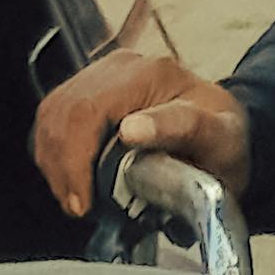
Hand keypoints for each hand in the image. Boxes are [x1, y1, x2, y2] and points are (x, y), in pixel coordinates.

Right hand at [34, 33, 246, 226]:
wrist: (223, 134)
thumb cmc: (223, 140)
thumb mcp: (220, 138)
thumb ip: (182, 128)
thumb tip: (130, 130)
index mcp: (152, 74)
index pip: (89, 110)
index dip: (75, 160)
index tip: (83, 202)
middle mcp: (122, 67)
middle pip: (63, 112)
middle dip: (62, 167)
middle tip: (79, 207)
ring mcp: (101, 76)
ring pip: (51, 115)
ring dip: (54, 163)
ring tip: (76, 198)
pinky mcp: (88, 91)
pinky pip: (53, 119)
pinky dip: (54, 154)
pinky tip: (71, 178)